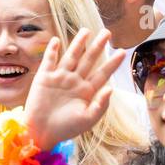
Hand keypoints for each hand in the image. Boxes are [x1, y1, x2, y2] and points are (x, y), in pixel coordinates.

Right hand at [24, 31, 123, 150]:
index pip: (103, 73)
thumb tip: (111, 89)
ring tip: (86, 31)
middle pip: (89, 60)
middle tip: (107, 32)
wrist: (41, 133)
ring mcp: (60, 78)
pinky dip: (52, 51)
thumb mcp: (88, 119)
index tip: (123, 51)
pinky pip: (49, 61)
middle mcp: (75, 81)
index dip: (112, 63)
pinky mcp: (44, 78)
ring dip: (78, 44)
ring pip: (72, 57)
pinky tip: (57, 40)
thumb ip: (101, 105)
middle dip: (98, 46)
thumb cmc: (66, 128)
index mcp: (87, 91)